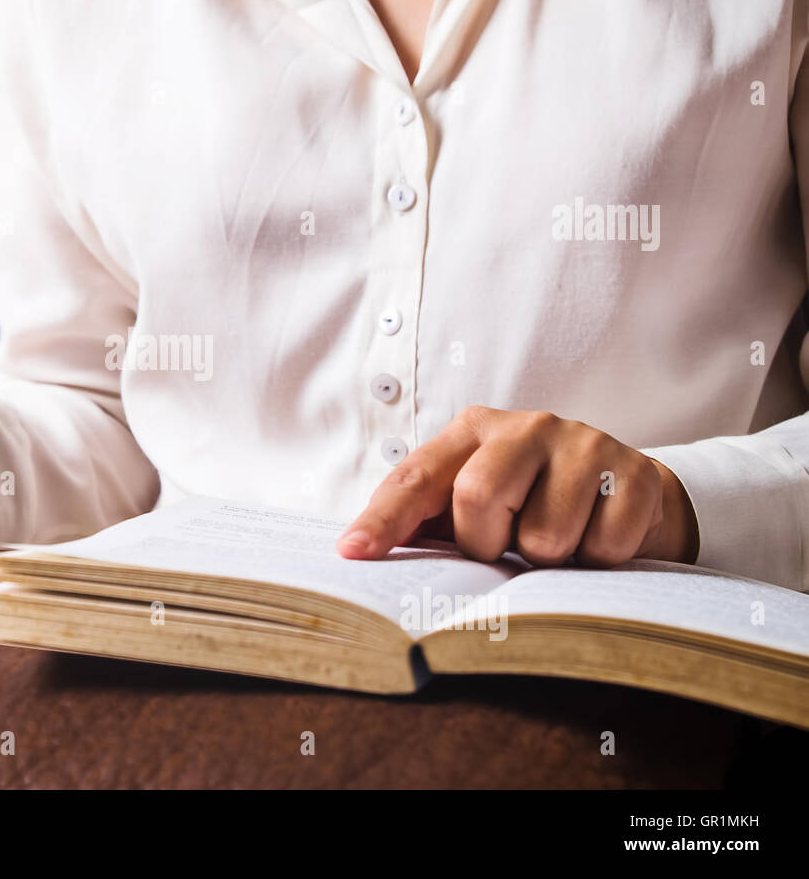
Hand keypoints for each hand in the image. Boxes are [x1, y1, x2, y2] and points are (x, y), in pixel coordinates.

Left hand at [337, 406, 699, 566]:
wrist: (628, 490)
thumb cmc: (530, 502)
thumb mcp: (474, 502)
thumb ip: (423, 522)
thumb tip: (359, 554)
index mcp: (472, 432)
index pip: (415, 477)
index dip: (383, 519)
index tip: (354, 553)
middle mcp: (525, 427)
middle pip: (478, 497)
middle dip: (487, 543)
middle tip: (505, 546)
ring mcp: (584, 445)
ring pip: (544, 536)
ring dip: (547, 560)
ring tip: (556, 542)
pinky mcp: (634, 474)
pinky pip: (602, 547)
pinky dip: (596, 561)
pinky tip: (596, 538)